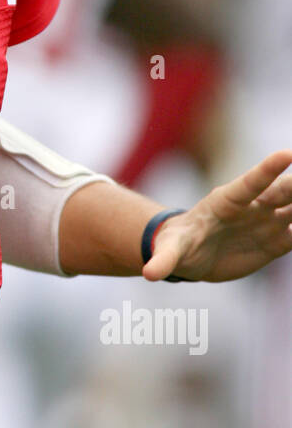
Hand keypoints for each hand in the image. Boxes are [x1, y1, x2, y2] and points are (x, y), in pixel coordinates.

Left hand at [143, 149, 291, 282]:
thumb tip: (149, 273)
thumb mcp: (170, 251)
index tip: (288, 154)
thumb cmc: (179, 243)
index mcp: (226, 201)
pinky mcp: (274, 243)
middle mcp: (252, 207)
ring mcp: (266, 223)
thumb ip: (164, 259)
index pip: (250, 183)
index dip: (268, 170)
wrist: (192, 256)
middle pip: (282, 192)